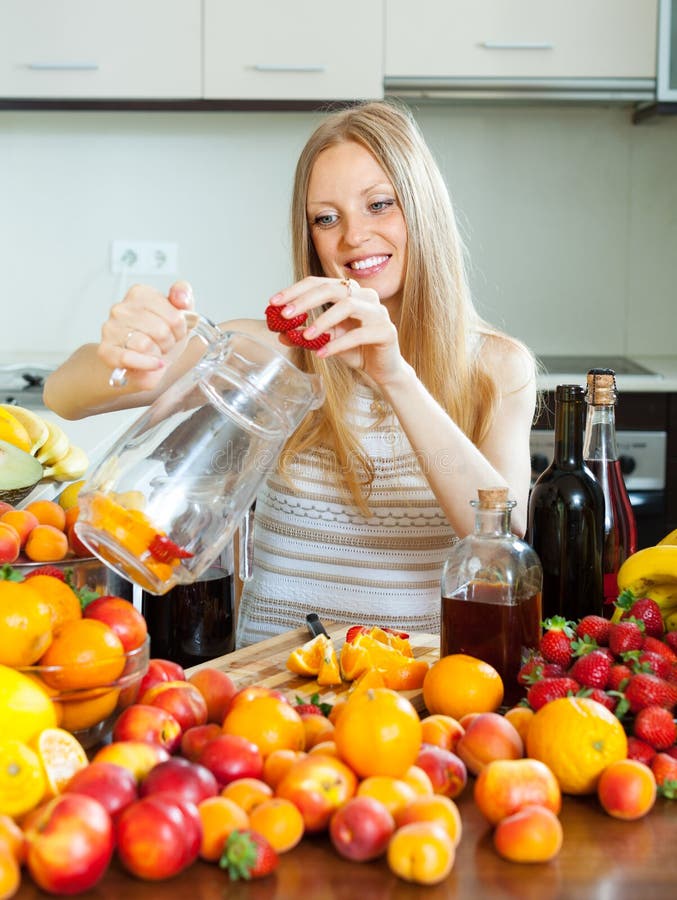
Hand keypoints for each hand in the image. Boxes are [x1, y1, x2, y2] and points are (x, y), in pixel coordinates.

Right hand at [98, 281, 193, 390]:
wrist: (143, 362)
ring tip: (154, 351)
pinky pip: (128, 358)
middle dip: (168, 342)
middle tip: (164, 343)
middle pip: (161, 330)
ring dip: (156, 354)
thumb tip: (181, 299)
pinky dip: (145, 364)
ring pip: (145, 344)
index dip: (180, 329)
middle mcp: (122, 308)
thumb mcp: (178, 313)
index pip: (175, 316)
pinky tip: (152, 364)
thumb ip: (184, 296)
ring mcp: (111, 329)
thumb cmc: (159, 336)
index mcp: (140, 294)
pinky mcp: (106, 350)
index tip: (175, 330)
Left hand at [267, 276, 403, 385]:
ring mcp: (378, 312)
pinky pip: (359, 335)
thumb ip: (306, 335)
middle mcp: (365, 296)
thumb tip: (280, 333)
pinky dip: (337, 344)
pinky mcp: (386, 331)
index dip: (295, 290)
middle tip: (285, 315)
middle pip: (332, 288)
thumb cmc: (356, 350)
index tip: (273, 302)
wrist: (383, 370)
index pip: (319, 282)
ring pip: (347, 306)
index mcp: (350, 293)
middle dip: (305, 300)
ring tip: (305, 336)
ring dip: (322, 320)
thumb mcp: (326, 341)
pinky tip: (322, 354)